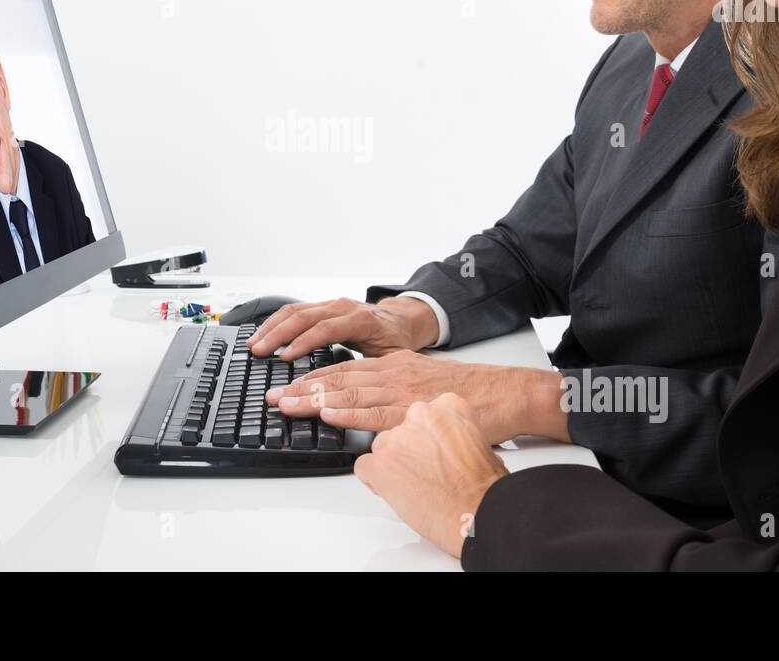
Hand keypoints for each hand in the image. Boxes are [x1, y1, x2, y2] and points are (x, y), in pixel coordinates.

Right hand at [247, 295, 437, 359]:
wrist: (401, 319)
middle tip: (259, 351)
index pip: (326, 329)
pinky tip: (264, 333)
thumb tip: (361, 393)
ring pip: (296, 310)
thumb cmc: (395, 340)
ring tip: (254, 344)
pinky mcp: (323, 306)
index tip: (284, 357)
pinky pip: (295, 310)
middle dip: (278, 334)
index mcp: (361, 320)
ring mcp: (331, 304)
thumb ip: (376, 371)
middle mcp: (343, 307)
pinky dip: (277, 322)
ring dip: (272, 326)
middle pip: (304, 317)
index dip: (303, 342)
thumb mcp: (392, 357)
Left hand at [266, 349, 570, 443]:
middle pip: (340, 378)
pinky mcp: (416, 409)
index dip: (313, 378)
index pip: (344, 370)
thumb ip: (395, 392)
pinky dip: (350, 412)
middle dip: (303, 388)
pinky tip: (328, 413)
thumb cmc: (468, 393)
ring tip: (288, 405)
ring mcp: (404, 390)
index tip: (288, 387)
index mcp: (395, 365)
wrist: (504, 393)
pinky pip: (377, 412)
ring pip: (351, 392)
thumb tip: (370, 409)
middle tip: (274, 396)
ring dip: (314, 400)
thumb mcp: (424, 383)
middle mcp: (394, 372)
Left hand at [354, 393, 508, 558]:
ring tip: (415, 487)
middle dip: (408, 451)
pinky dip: (375, 482)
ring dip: (392, 465)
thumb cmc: (483, 487)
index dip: (424, 437)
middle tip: (423, 473)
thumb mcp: (479, 442)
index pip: (421, 414)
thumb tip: (441, 445)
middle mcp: (420, 415)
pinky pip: (364, 467)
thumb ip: (453, 435)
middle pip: (400, 429)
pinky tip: (396, 492)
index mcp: (447, 406)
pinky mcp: (380, 463)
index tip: (431, 451)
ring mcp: (397, 438)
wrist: (478, 513)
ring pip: (381, 447)